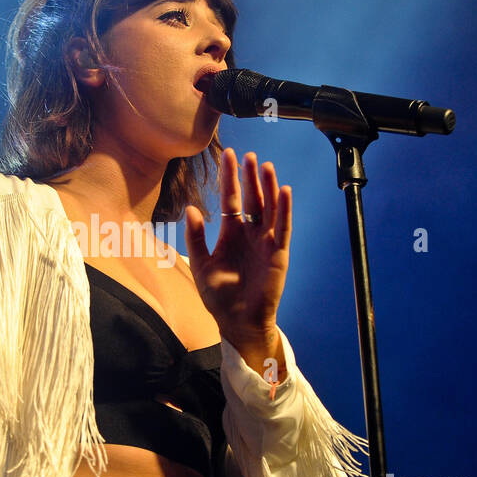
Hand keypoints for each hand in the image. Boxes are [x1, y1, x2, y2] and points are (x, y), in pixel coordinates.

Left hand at [184, 149, 290, 356]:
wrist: (237, 322)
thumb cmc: (218, 296)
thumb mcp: (200, 265)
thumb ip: (195, 238)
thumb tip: (191, 208)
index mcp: (231, 234)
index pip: (231, 199)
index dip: (229, 178)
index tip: (229, 155)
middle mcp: (250, 234)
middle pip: (252, 199)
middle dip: (249, 177)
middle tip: (248, 155)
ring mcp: (265, 242)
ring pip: (269, 208)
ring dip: (268, 187)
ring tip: (265, 166)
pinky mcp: (278, 253)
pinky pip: (283, 228)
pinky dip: (284, 209)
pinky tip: (283, 190)